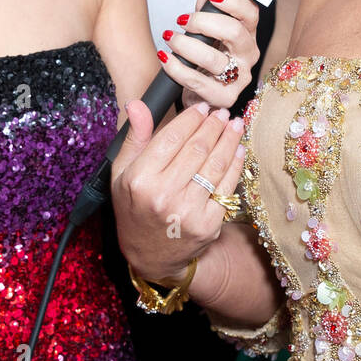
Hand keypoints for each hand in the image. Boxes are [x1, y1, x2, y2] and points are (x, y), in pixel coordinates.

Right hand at [111, 97, 246, 281]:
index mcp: (140, 180)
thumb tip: (137, 104)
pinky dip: (235, 165)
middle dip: (213, 126)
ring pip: (215, 165)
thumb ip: (134, 138)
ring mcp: (188, 211)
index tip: (202, 107)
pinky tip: (238, 150)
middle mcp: (164, 196)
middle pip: (197, 149)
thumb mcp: (122, 174)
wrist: (150, 256)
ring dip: (229, 140)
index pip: (171, 138)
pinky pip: (226, 187)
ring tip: (234, 124)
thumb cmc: (134, 208)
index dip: (191, 119)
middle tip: (221, 112)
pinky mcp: (208, 224)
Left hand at [158, 0, 259, 109]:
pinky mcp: (225, 97)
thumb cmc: (205, 59)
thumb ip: (206, 9)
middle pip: (234, 32)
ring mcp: (239, 78)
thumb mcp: (205, 30)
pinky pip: (198, 81)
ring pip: (213, 58)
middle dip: (203, 22)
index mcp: (247, 34)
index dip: (232, 1)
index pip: (249, 13)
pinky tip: (166, 58)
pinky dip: (177, 68)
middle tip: (183, 20)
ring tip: (170, 39)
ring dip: (185, 45)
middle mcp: (248, 55)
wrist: (201, 94)